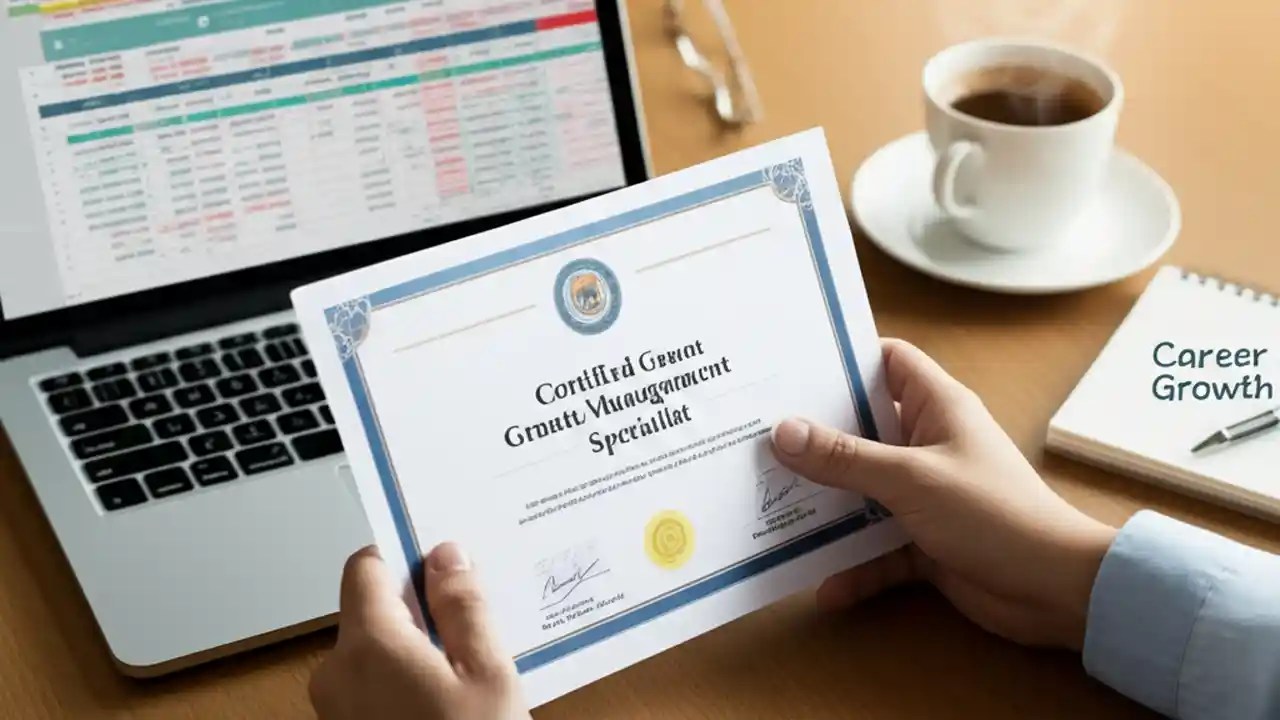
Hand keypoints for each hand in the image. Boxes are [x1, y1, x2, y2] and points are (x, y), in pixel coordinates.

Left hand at [310, 544, 530, 719]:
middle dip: (423, 612)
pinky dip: (407, 683)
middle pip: (374, 610)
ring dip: (419, 651)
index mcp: (368, 646)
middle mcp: (336, 673)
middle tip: (476, 633)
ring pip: (377, 651)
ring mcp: (335, 709)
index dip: (407, 557)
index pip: (367, 565)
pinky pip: (373, 687)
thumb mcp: (489, 674)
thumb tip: (446, 555)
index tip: (447, 566)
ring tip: (468, 678)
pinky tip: (449, 705)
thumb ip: (464, 606)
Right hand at [771, 339, 1116, 649]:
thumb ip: (845, 458)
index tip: (791, 368)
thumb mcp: (911, 478)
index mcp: (938, 408)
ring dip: (826, 506)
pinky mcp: (925, 542)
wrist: (1055, 589)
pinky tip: (822, 586)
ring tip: (770, 508)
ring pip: (863, 492)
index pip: (889, 362)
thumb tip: (782, 431)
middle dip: (814, 438)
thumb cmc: (993, 513)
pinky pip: (877, 548)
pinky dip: (853, 565)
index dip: (845, 360)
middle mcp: (929, 444)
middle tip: (755, 437)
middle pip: (862, 429)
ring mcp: (926, 495)